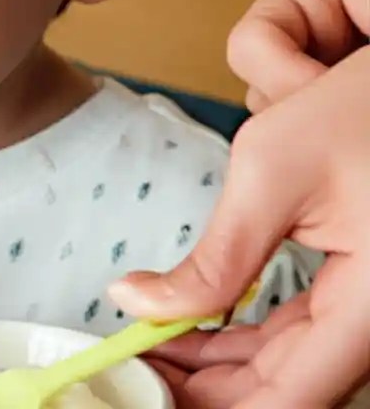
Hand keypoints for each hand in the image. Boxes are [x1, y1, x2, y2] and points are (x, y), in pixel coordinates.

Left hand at [108, 0, 369, 407]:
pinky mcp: (367, 276)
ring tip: (155, 348)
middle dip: (208, 384)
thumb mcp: (274, 174)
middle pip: (286, 383)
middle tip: (138, 371)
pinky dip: (248, 326)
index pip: (286, 399)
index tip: (150, 394)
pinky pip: (305, 321)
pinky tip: (198, 319)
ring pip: (293, 356)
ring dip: (223, 358)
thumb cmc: (369, 103)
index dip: (213, 406)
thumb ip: (212, 260)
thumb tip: (136, 303)